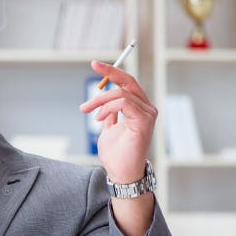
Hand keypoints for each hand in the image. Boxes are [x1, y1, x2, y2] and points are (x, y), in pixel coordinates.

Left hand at [79, 60, 157, 183]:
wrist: (121, 172)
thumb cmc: (116, 153)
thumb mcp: (108, 128)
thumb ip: (109, 113)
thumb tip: (102, 102)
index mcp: (138, 107)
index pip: (127, 83)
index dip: (112, 72)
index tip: (95, 63)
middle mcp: (146, 108)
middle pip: (128, 81)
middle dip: (109, 72)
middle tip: (93, 65)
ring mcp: (147, 114)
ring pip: (121, 93)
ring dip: (99, 100)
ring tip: (87, 110)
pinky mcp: (144, 121)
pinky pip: (124, 103)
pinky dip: (108, 107)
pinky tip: (100, 118)